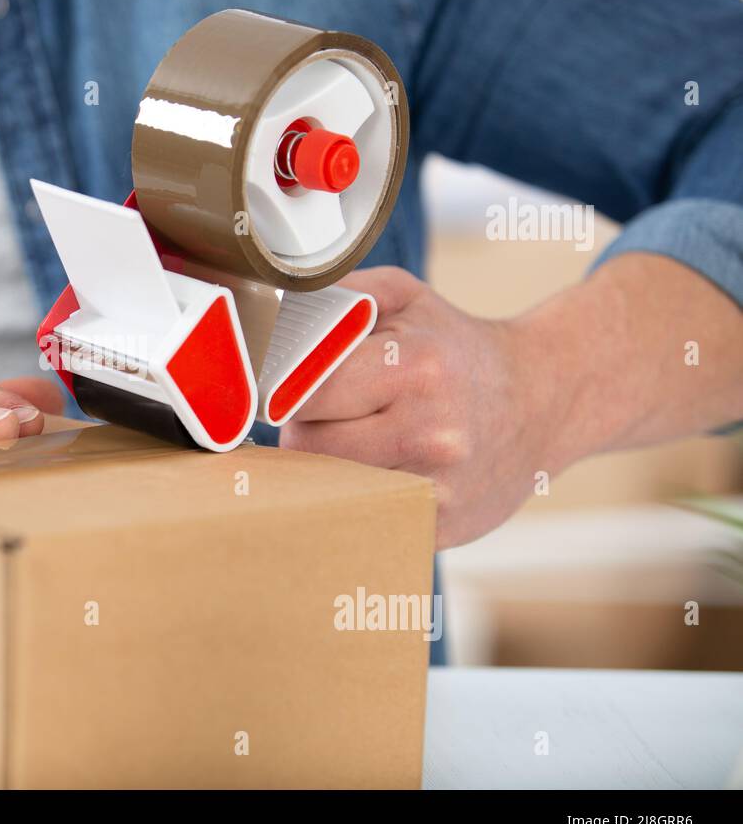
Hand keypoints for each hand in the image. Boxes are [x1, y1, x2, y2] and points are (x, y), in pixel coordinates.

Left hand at [280, 267, 559, 548]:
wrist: (546, 400)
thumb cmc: (458, 347)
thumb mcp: (407, 298)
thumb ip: (341, 296)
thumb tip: (276, 307)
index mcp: (415, 368)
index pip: (302, 394)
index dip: (284, 391)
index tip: (286, 387)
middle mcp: (429, 432)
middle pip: (307, 446)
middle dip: (303, 428)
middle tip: (328, 414)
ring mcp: (437, 487)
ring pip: (328, 487)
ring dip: (326, 466)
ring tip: (355, 439)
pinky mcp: (439, 527)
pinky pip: (362, 516)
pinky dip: (357, 497)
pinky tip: (381, 471)